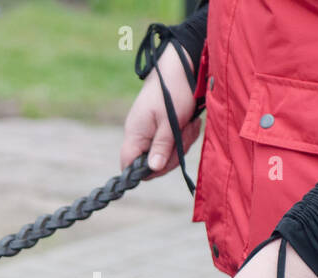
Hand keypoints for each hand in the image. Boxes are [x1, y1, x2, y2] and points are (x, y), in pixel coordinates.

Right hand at [119, 44, 200, 176]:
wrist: (180, 67)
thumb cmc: (174, 91)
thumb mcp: (171, 121)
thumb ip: (162, 146)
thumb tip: (153, 169)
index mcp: (135, 134)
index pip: (128, 165)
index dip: (145, 170)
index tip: (164, 161)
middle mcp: (138, 135)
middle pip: (150, 163)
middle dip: (172, 155)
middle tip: (184, 137)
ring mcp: (148, 131)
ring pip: (165, 153)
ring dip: (181, 144)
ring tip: (189, 126)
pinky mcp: (159, 127)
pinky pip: (171, 143)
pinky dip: (183, 136)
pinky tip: (189, 123)